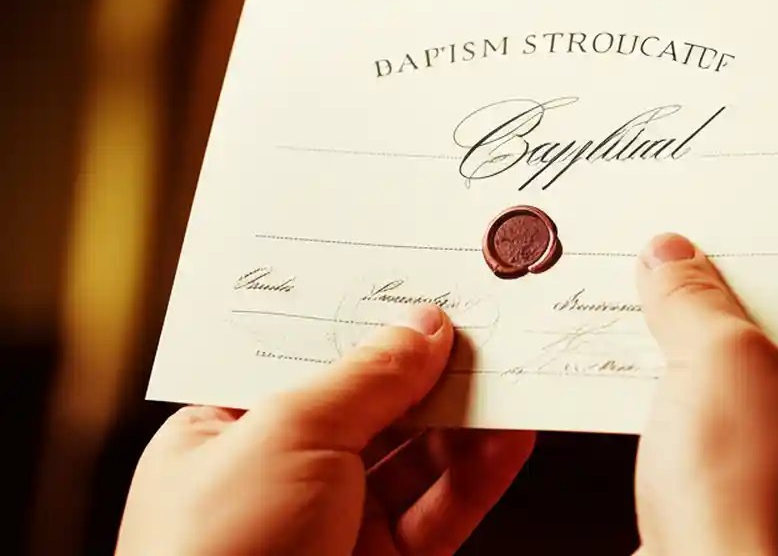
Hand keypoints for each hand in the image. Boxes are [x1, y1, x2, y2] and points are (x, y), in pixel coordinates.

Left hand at [118, 306, 533, 555]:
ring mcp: (334, 526)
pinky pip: (442, 510)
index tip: (421, 294)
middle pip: (371, 407)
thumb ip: (366, 377)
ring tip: (511, 374)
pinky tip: (511, 436)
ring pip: (416, 458)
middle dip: (427, 370)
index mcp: (223, 434)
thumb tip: (421, 330)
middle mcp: (279, 478)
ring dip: (465, 417)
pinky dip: (481, 473)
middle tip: (483, 328)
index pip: (305, 363)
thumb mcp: (287, 433)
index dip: (364, 328)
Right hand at [633, 233, 777, 555]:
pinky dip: (735, 414)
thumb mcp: (716, 366)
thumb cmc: (753, 498)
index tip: (763, 206)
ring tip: (677, 312)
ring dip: (738, 355)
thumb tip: (670, 257)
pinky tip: (677, 390)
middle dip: (760, 296)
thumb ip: (693, 296)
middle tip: (704, 252)